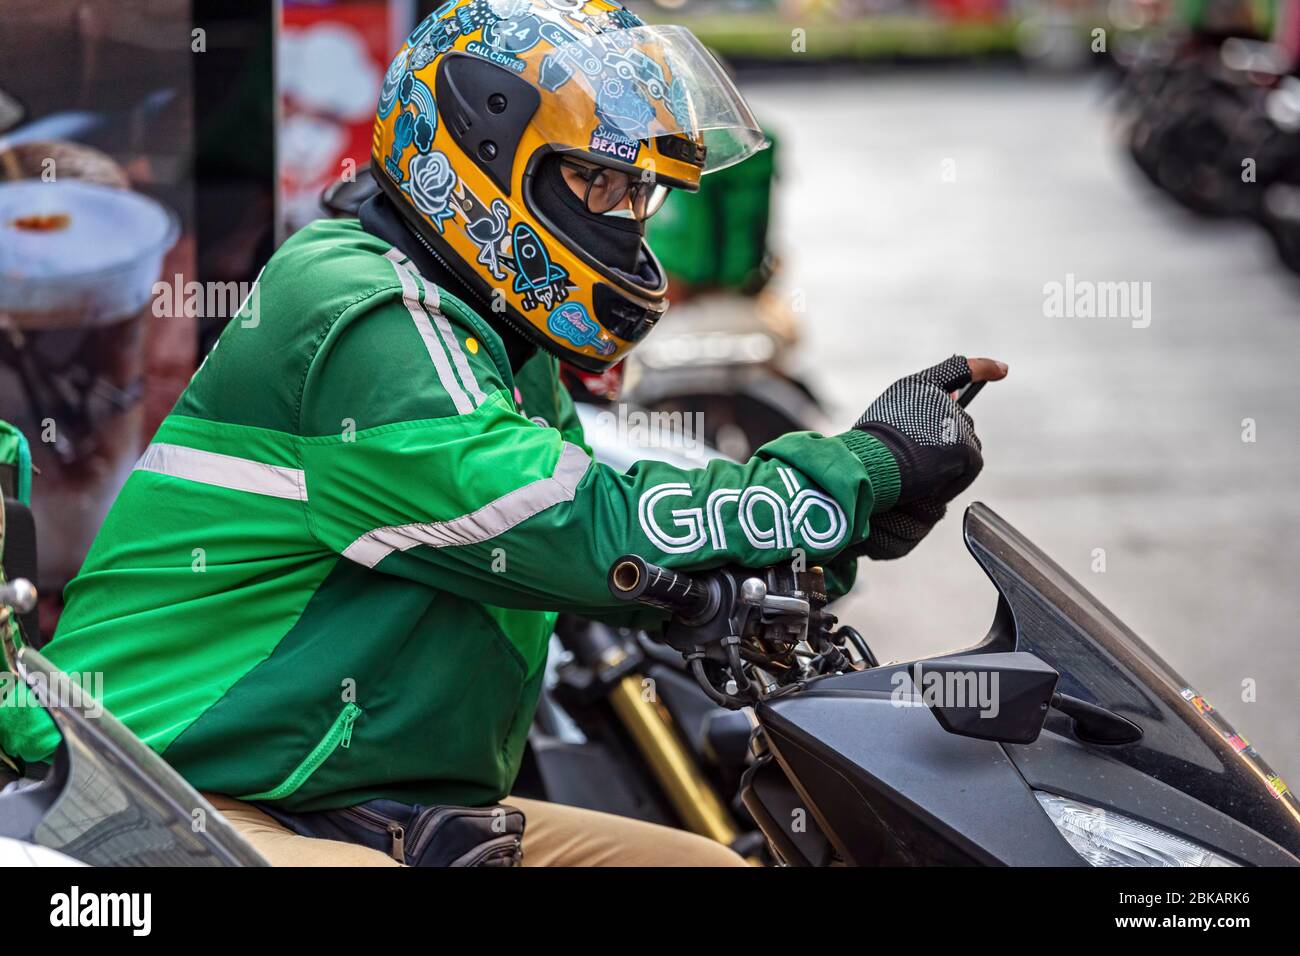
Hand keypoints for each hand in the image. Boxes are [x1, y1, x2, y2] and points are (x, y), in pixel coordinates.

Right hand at [854, 355, 1006, 559]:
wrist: (869, 465)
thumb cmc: (867, 449)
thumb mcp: (889, 419)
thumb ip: (920, 410)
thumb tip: (954, 401)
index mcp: (918, 385)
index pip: (958, 369)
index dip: (983, 368)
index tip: (1002, 370)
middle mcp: (942, 398)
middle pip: (960, 421)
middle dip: (947, 441)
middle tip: (918, 460)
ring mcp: (956, 422)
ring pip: (966, 445)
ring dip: (950, 462)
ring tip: (919, 472)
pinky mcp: (965, 448)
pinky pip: (970, 469)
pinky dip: (955, 481)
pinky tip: (932, 487)